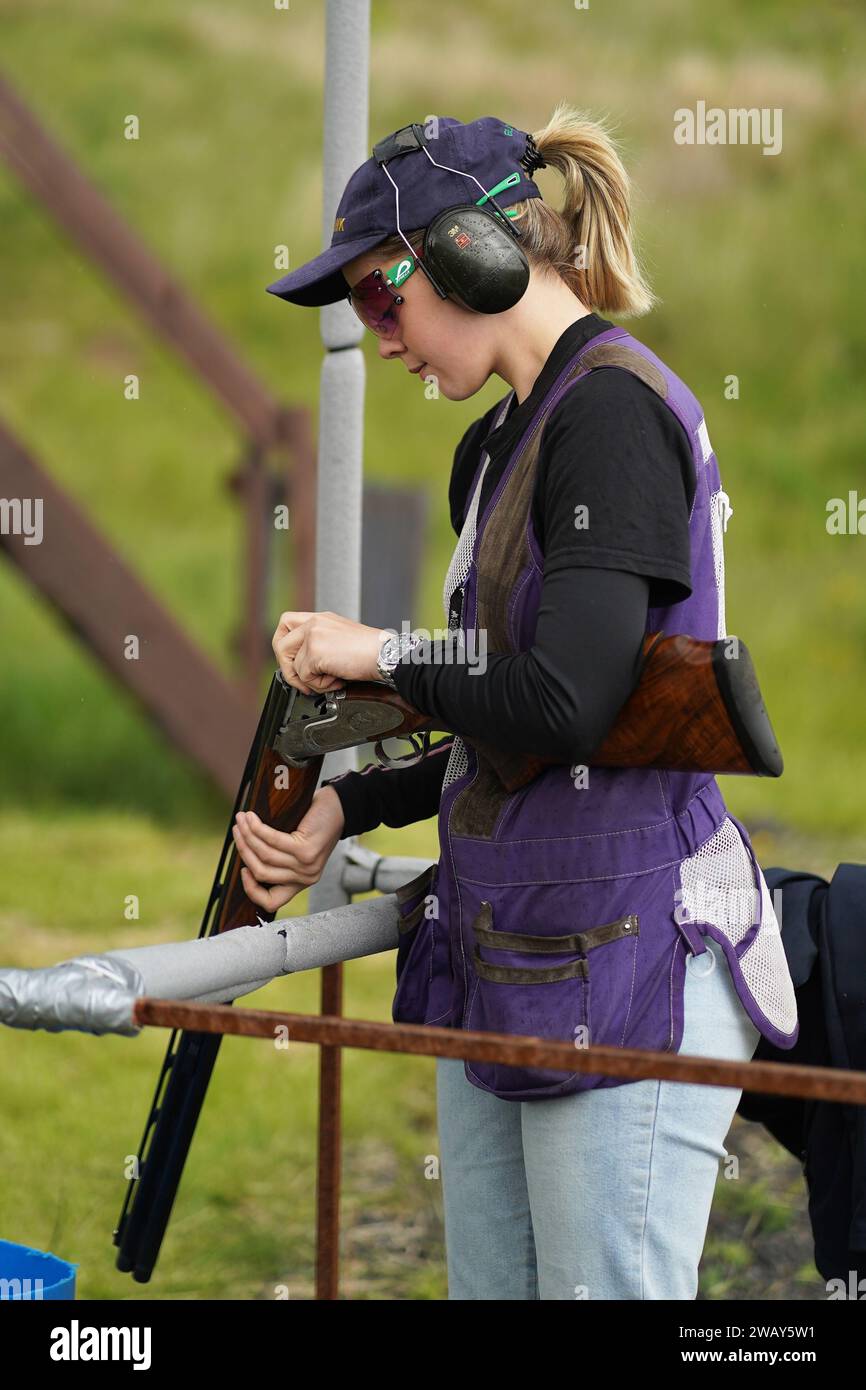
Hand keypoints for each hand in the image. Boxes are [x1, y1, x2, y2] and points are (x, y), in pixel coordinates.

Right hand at [232, 785, 345, 913]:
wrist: (340, 808)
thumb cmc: (314, 825)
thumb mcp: (297, 849)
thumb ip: (278, 858)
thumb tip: (245, 853)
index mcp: (301, 882)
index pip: (272, 902)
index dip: (251, 890)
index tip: (243, 870)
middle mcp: (305, 878)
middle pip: (261, 872)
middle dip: (244, 851)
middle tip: (236, 832)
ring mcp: (306, 866)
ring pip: (264, 856)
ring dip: (247, 836)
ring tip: (240, 820)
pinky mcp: (306, 850)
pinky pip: (272, 841)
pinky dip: (257, 829)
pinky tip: (251, 818)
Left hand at [272, 610, 385, 694]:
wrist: (387, 656)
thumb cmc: (372, 653)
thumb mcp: (342, 640)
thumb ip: (321, 644)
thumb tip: (304, 667)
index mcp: (321, 618)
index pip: (286, 623)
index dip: (285, 645)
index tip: (293, 661)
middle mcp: (314, 622)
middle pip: (279, 643)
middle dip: (288, 667)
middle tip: (305, 679)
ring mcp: (313, 635)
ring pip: (292, 665)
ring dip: (309, 680)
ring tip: (329, 680)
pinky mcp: (315, 651)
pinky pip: (304, 676)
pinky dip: (320, 685)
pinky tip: (337, 680)